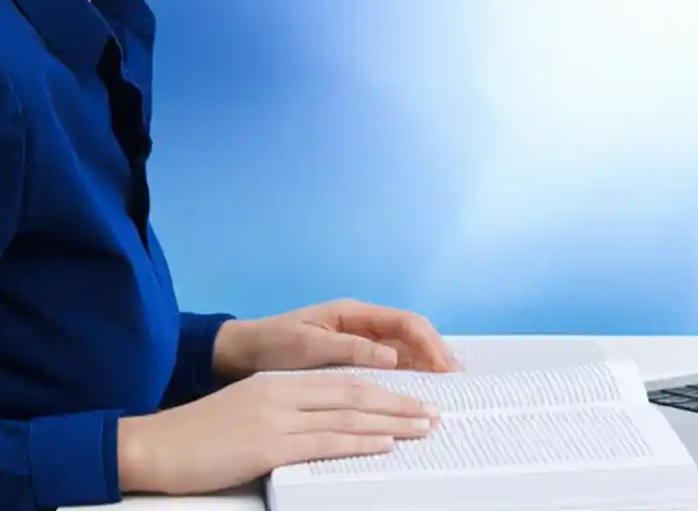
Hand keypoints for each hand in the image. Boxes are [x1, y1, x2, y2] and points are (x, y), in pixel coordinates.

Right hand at [118, 372, 437, 494]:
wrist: (153, 446)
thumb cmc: (199, 436)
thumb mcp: (249, 410)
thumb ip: (289, 413)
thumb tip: (327, 426)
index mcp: (280, 383)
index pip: (345, 381)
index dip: (384, 389)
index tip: (412, 396)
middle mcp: (283, 393)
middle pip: (356, 394)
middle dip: (399, 402)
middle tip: (433, 411)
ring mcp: (276, 418)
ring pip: (348, 416)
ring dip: (392, 422)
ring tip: (423, 426)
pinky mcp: (268, 445)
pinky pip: (325, 441)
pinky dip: (359, 441)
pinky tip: (384, 441)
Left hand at [213, 299, 458, 382]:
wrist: (241, 353)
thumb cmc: (271, 345)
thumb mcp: (307, 346)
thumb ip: (350, 349)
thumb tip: (394, 357)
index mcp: (354, 313)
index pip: (405, 322)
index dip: (429, 342)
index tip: (444, 365)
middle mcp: (362, 323)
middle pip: (412, 332)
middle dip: (436, 351)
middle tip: (456, 376)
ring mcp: (359, 339)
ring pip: (404, 346)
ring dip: (426, 362)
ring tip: (446, 382)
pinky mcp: (353, 356)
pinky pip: (389, 361)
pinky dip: (408, 371)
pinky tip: (418, 385)